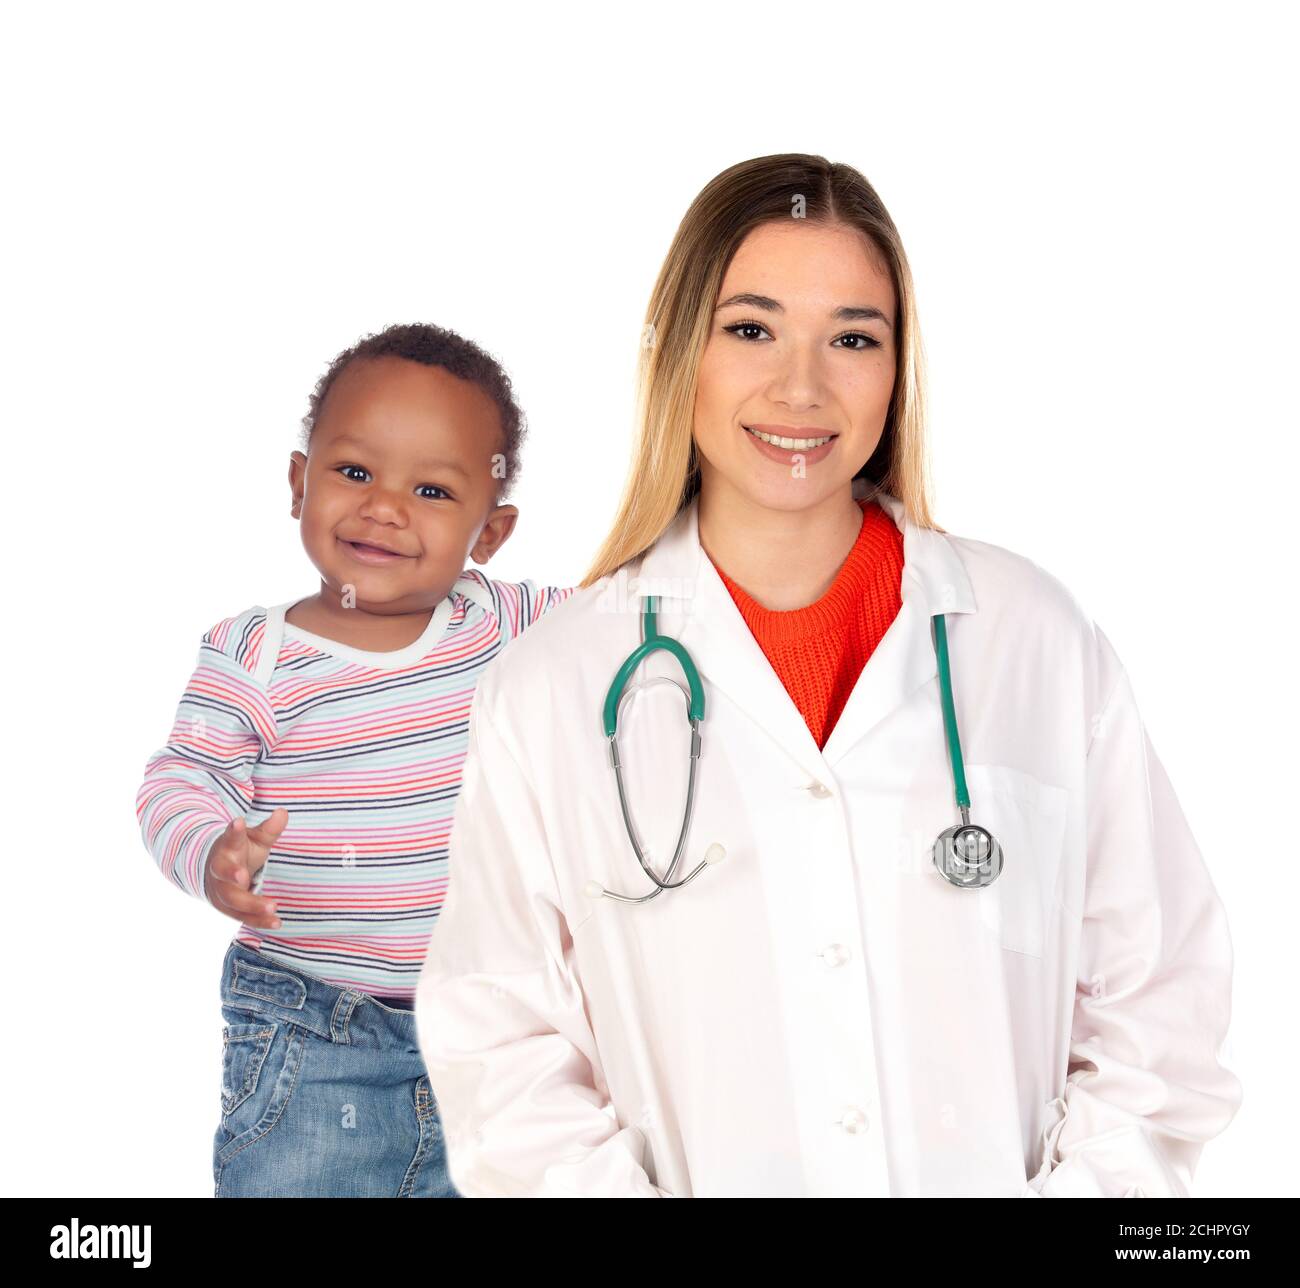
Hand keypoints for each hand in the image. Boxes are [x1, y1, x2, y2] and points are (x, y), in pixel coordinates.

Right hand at [203, 809, 288, 928]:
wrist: (215, 873)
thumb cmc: (241, 852)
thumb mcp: (255, 838)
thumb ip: (269, 829)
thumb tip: (283, 812)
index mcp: (227, 847)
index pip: (229, 838)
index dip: (233, 831)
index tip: (237, 822)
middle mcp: (220, 869)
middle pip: (223, 873)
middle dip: (231, 874)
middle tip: (244, 875)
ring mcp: (221, 891)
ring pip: (232, 899)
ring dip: (251, 904)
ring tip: (272, 906)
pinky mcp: (227, 908)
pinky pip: (243, 917)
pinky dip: (259, 921)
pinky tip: (277, 922)